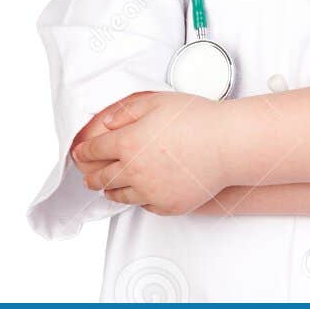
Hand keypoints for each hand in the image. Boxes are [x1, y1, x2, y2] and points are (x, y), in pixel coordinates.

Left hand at [73, 90, 229, 215]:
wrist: (229, 145)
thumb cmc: (198, 119)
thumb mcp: (157, 102)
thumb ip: (126, 111)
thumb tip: (105, 124)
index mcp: (127, 144)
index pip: (92, 152)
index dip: (82, 152)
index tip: (80, 153)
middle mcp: (133, 172)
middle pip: (98, 179)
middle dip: (91, 174)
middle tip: (90, 172)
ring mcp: (150, 192)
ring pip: (117, 196)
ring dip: (111, 189)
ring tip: (113, 183)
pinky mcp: (166, 206)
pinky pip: (143, 205)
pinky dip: (139, 197)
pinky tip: (144, 188)